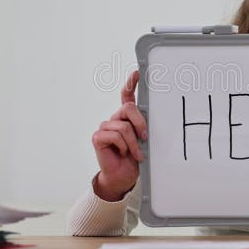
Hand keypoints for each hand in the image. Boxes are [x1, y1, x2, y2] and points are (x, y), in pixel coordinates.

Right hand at [91, 70, 148, 201]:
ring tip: (135, 153)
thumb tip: (151, 124)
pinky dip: (123, 146)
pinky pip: (115, 135)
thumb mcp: (143, 141)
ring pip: (124, 126)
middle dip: (140, 122)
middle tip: (145, 137)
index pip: (127, 96)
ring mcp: (105, 127)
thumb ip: (144, 128)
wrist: (123, 176)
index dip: (131, 83)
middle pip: (128, 108)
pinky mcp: (98, 137)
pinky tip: (121, 153)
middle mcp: (115, 119)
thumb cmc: (134, 158)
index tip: (137, 72)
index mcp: (126, 118)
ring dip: (133, 143)